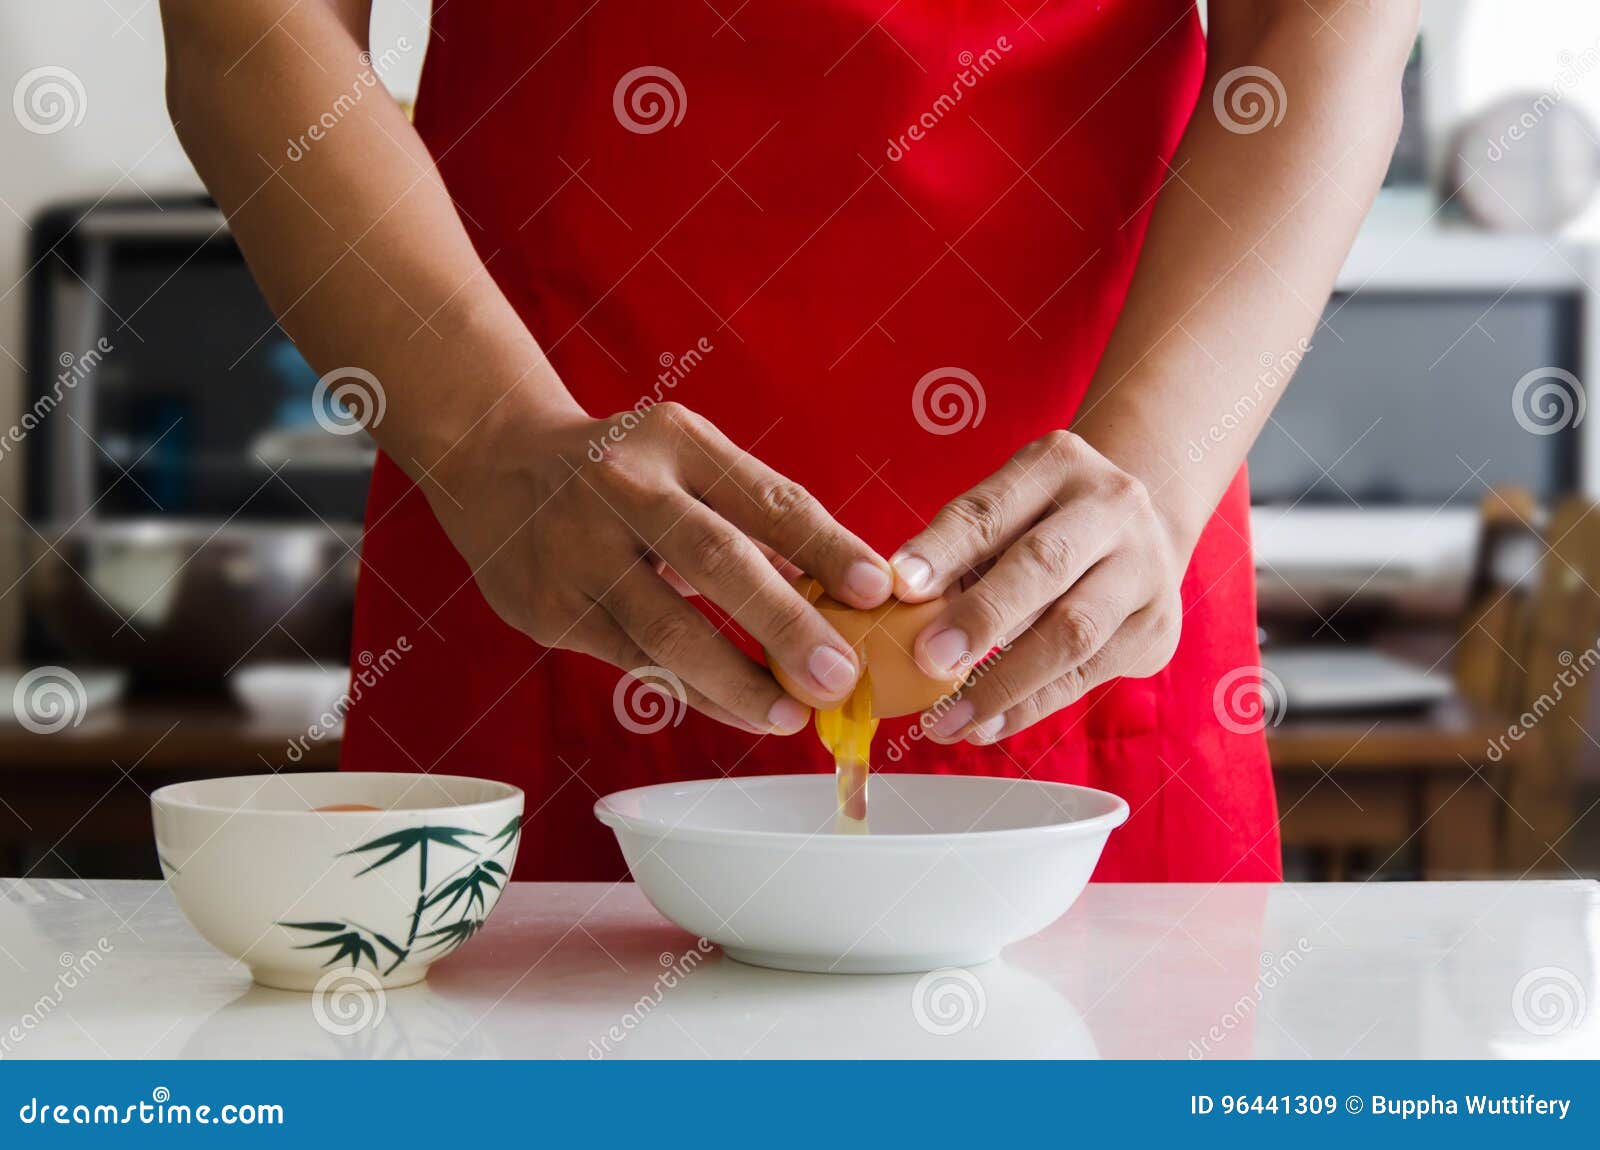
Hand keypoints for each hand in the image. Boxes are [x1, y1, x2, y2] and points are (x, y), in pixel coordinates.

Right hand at [428, 400, 892, 733]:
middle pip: (714, 560)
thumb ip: (759, 517)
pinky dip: (695, 692)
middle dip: (783, 623)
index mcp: (676, 442)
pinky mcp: (550, 609)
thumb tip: (848, 593)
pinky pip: (636, 662)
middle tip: (839, 676)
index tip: (877, 589)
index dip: (824, 545)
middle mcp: (623, 489)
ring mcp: (579, 551)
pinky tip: (740, 711)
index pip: (765, 497)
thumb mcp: (690, 460)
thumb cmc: (628, 471)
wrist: (495, 465)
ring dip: (738, 682)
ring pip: (667, 630)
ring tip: (793, 715)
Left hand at [889, 430, 1184, 743]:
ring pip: (1073, 630)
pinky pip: (1086, 675)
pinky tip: (985, 724)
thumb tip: (898, 609)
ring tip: (949, 717)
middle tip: (927, 660)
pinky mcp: (1157, 628)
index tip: (898, 587)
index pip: (990, 509)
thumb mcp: (1002, 516)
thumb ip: (956, 554)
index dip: (942, 550)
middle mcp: (1113, 507)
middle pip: (1044, 563)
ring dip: (1003, 680)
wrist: (1143, 533)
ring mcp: (1146, 567)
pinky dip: (1029, 705)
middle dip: (981, 616)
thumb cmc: (1041, 527)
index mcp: (1059, 463)